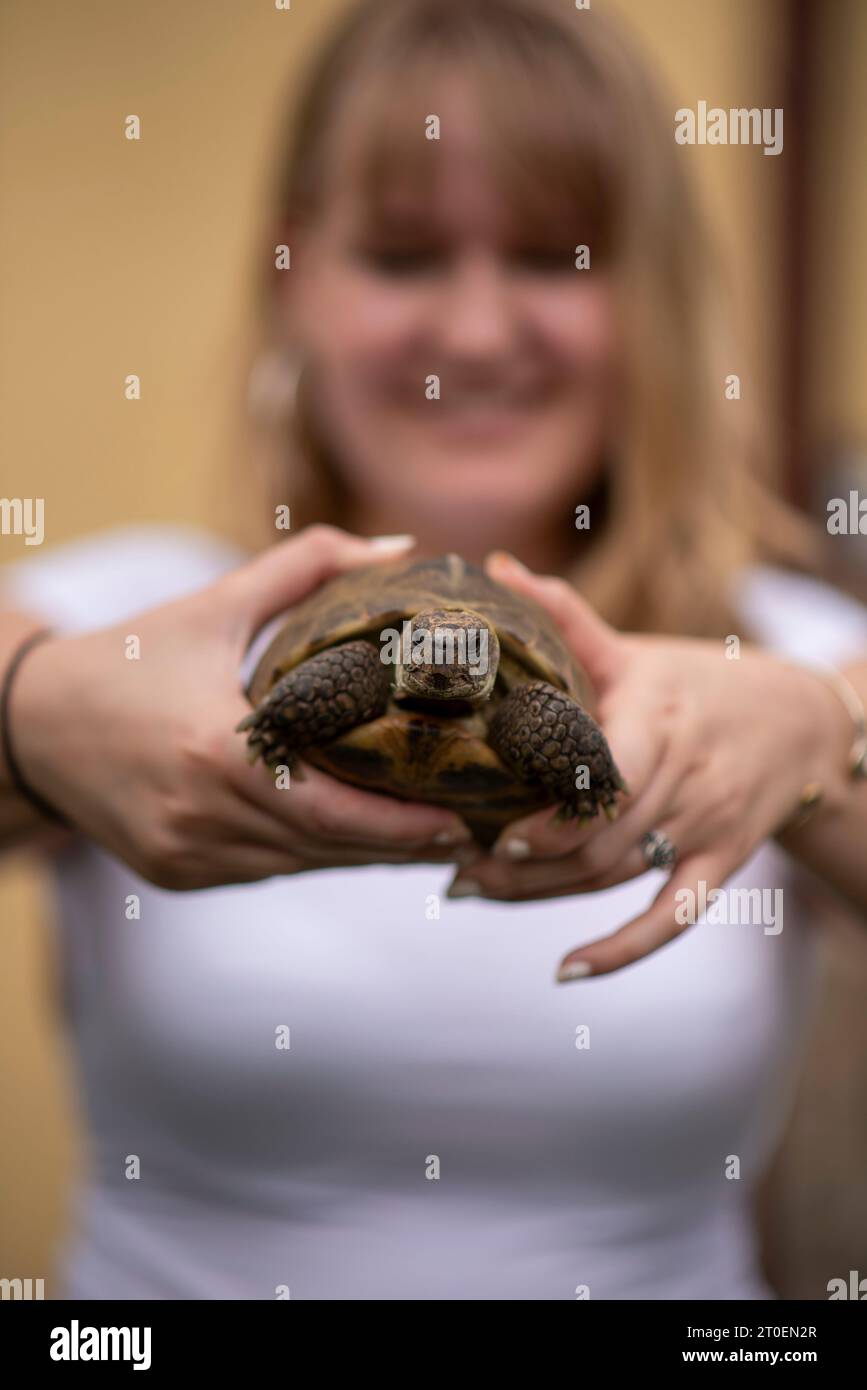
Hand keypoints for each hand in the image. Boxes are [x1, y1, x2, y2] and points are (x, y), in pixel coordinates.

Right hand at [10, 526, 473, 887]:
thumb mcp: (215, 603)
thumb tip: (398, 545)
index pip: (331, 809)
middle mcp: (201, 816)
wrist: (28, 722)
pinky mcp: (175, 874)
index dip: (400, 825)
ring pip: (299, 865)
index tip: (460, 818)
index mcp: (215, 752)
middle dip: (397, 844)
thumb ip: (307, 565)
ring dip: (358, 854)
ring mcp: (186, 854)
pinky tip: (351, 836)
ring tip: (424, 835)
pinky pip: (264, 869)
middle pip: (325, 846)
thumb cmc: (128, 656)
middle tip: (465, 828)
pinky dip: (309, 853)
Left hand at [447, 551, 853, 977]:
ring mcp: (704, 827)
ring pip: (617, 878)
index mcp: (659, 718)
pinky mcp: (718, 865)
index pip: (609, 777)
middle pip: (599, 840)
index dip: (554, 813)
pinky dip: (622, 951)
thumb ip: (565, 617)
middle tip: (458, 866)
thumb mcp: (635, 650)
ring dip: (544, 895)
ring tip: (476, 889)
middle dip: (526, 863)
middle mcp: (685, 777)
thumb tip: (493, 569)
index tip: (494, 827)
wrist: (800, 725)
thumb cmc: (699, 683)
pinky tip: (568, 971)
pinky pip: (671, 920)